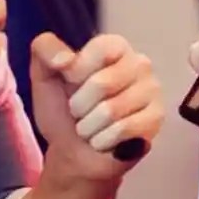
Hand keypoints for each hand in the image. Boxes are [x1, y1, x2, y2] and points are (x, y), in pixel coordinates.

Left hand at [29, 33, 162, 182]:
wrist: (72, 152)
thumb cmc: (62, 110)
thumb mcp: (43, 74)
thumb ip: (45, 49)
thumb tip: (66, 59)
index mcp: (115, 47)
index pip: (101, 48)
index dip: (77, 71)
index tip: (70, 82)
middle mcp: (139, 64)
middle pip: (102, 83)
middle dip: (79, 105)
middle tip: (79, 111)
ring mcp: (151, 91)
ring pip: (111, 110)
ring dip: (88, 126)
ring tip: (90, 126)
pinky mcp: (156, 119)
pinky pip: (124, 130)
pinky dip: (102, 140)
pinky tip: (103, 140)